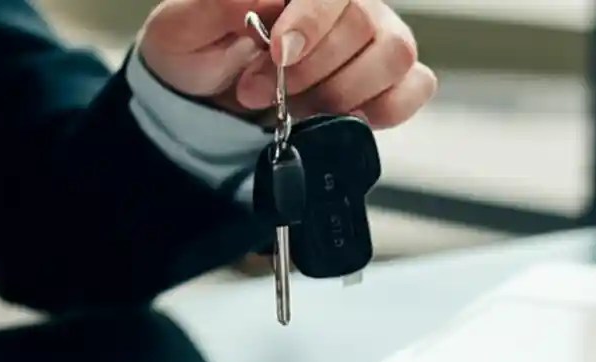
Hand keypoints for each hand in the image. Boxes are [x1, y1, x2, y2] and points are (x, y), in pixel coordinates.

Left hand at [140, 0, 436, 128]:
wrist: (199, 94)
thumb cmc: (194, 51)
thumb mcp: (181, 28)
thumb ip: (216, 5)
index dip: (310, 22)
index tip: (278, 53)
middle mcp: (347, 1)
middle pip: (364, 24)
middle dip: (305, 70)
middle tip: (255, 90)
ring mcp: (373, 36)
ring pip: (394, 54)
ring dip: (338, 91)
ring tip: (292, 104)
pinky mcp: (386, 79)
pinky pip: (414, 87)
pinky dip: (381, 109)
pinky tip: (335, 115)